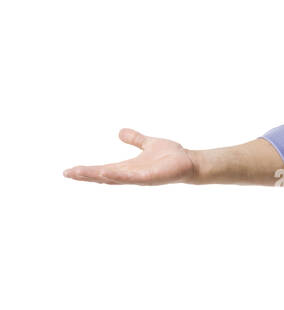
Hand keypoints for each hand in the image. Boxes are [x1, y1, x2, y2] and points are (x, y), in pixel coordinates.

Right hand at [63, 129, 197, 184]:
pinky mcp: (151, 178)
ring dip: (97, 176)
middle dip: (85, 175)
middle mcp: (131, 175)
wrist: (190, 162)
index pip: (102, 170)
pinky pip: (132, 177)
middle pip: (103, 176)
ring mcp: (140, 178)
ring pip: (114, 178)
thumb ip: (135, 139)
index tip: (69, 171)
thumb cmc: (171, 157)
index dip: (86, 171)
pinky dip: (119, 176)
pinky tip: (106, 173)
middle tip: (68, 174)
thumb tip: (120, 132)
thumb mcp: (148, 144)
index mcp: (128, 168)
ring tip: (81, 173)